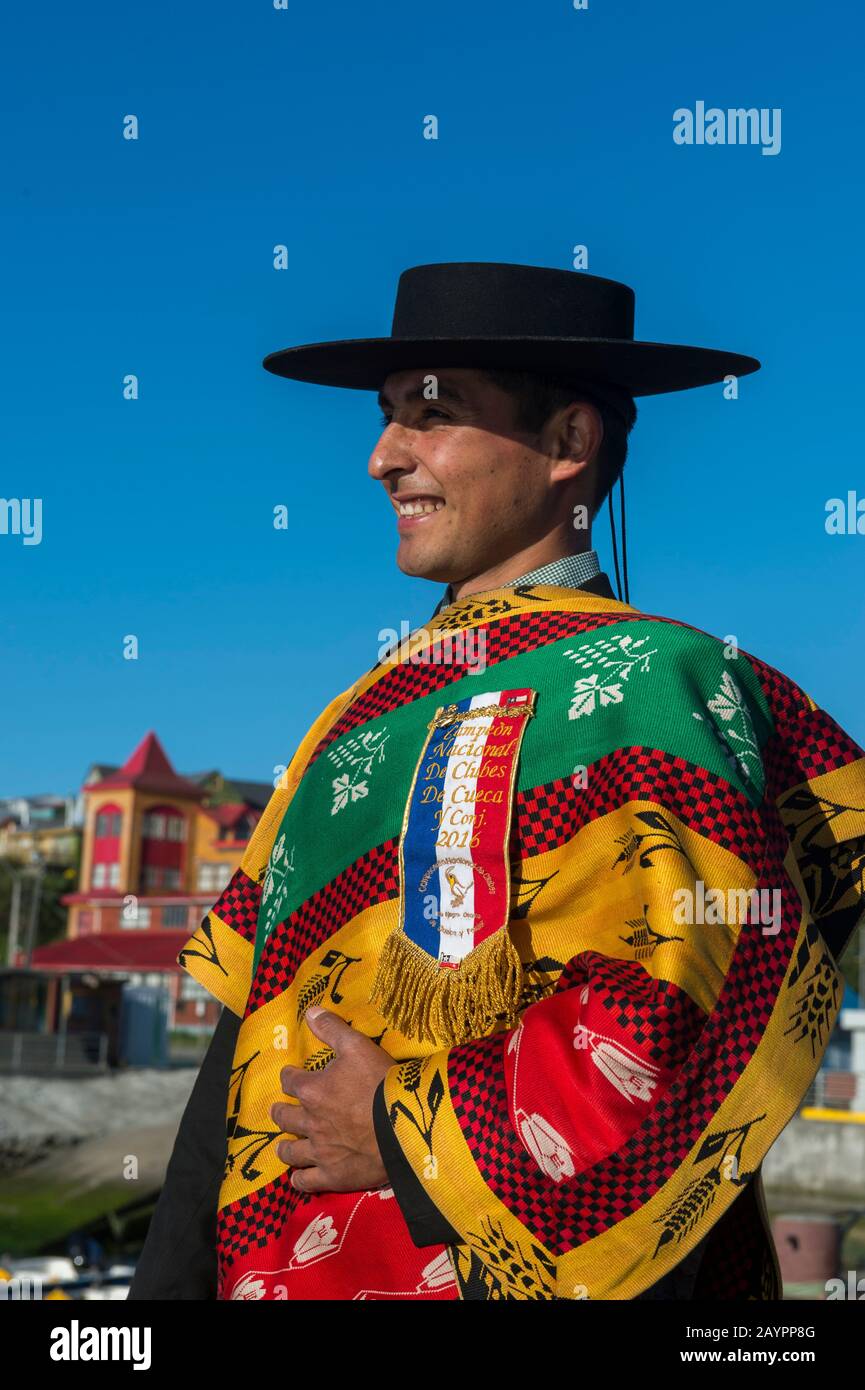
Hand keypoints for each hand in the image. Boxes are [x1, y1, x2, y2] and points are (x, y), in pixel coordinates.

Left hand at [271, 1007, 395, 1192]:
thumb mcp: (357, 1045)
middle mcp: (310, 1122)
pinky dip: (299, 1180)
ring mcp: (320, 1152)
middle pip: (285, 1118)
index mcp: (312, 1090)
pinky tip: (297, 1179)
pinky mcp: (333, 1175)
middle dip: (281, 1113)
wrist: (402, 1125)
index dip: (290, 1077)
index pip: (290, 1081)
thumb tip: (309, 1011)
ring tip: (283, 1146)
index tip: (292, 1076)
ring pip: (290, 1152)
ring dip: (285, 1148)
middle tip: (279, 1112)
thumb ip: (332, 1028)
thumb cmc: (380, 1082)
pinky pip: (307, 1181)